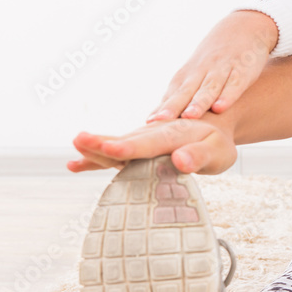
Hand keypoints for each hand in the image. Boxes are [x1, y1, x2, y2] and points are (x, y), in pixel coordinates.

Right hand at [67, 116, 237, 174]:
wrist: (214, 126)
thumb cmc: (218, 143)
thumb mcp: (217, 151)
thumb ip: (200, 156)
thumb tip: (180, 160)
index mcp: (171, 135)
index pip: (146, 143)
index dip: (128, 148)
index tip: (110, 148)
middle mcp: (152, 135)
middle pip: (124, 142)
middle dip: (102, 144)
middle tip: (79, 140)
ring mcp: (143, 142)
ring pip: (116, 147)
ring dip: (94, 149)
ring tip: (73, 151)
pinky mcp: (138, 150)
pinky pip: (114, 155)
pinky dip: (95, 159)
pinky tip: (73, 165)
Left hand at [145, 11, 277, 122]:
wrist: (242, 28)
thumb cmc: (213, 62)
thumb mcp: (193, 76)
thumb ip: (176, 98)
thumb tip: (151, 121)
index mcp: (187, 75)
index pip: (172, 94)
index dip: (162, 108)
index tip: (150, 123)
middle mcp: (202, 71)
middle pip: (186, 91)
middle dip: (174, 106)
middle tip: (161, 120)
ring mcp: (222, 69)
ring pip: (209, 87)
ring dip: (199, 101)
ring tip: (190, 116)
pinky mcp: (243, 69)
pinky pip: (235, 83)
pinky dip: (228, 95)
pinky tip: (221, 108)